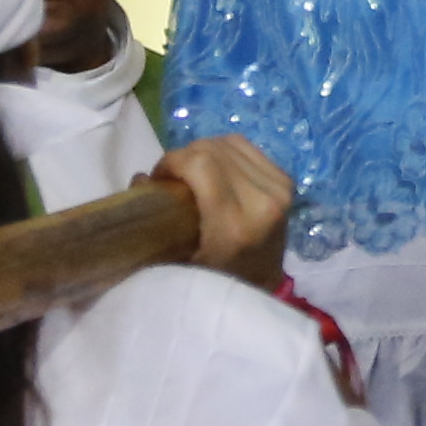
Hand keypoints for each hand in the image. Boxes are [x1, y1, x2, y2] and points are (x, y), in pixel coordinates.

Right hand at [151, 137, 295, 292]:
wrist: (261, 282)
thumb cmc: (214, 276)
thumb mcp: (177, 259)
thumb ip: (155, 220)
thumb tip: (140, 178)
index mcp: (234, 224)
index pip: (200, 164)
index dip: (172, 161)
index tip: (159, 178)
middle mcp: (262, 201)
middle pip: (212, 150)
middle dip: (184, 156)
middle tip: (172, 177)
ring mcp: (278, 188)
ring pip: (228, 143)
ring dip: (203, 151)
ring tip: (191, 172)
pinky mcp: (285, 179)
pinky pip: (246, 146)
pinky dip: (224, 151)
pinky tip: (214, 168)